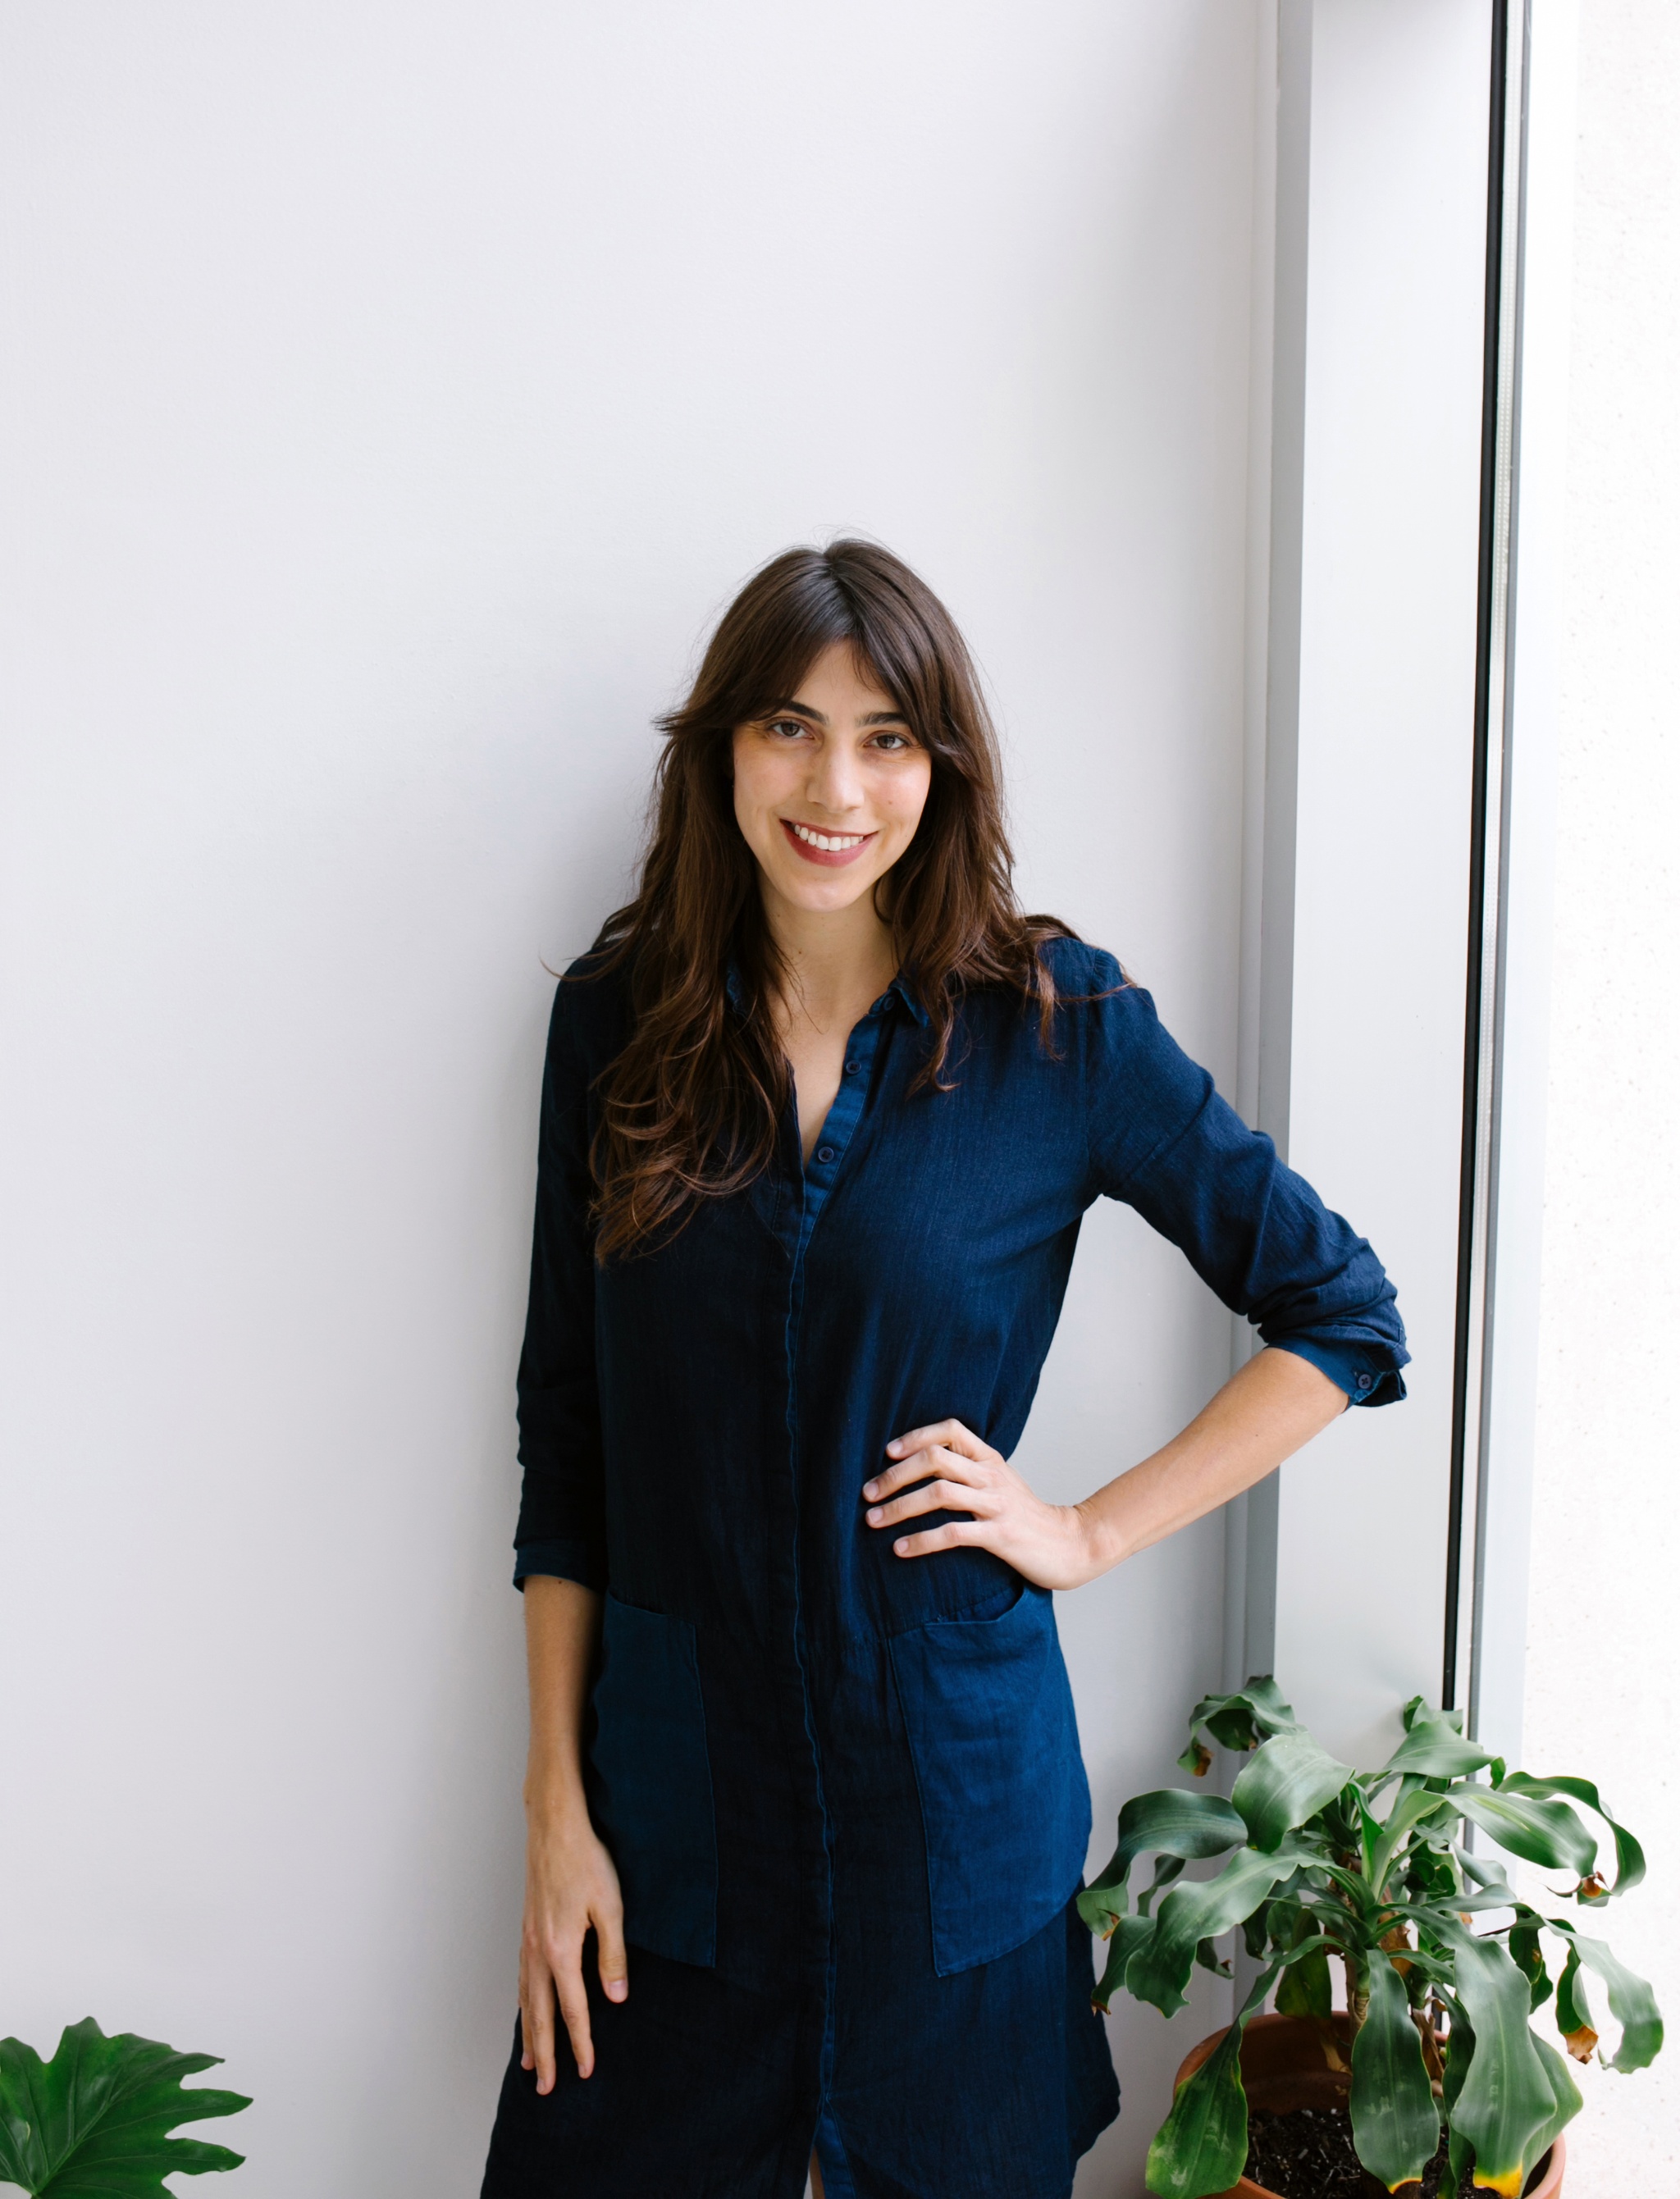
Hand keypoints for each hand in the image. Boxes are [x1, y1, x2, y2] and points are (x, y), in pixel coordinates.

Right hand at [519, 1791, 626, 2088]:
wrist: (555, 1826)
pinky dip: (522, 2003)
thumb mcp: (611, 1907)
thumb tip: (616, 1998)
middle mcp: (538, 1951)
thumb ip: (613, 1956)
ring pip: (525, 1999)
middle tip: (547, 2088)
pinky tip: (525, 2009)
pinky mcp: (527, 1927)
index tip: (586, 2071)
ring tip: (531, 2063)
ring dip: (529, 2034)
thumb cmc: (587, 1861)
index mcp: (561, 1950)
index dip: (581, 2042)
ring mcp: (528, 1940)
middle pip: (539, 2014)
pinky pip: (521, 1977)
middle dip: (546, 2053)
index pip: (573, 2009)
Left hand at [862, 1418, 1111, 1589]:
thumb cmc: (1026, 1516)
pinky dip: (922, 1540)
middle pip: (935, 1459)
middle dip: (895, 1475)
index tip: (887, 1452)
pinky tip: (901, 1548)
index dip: (916, 1436)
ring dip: (900, 1506)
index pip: (950, 1430)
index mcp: (990, 1459)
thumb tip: (922, 1467)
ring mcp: (997, 1505)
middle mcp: (992, 1476)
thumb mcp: (1000, 1483)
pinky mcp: (1000, 1536)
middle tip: (868, 1494)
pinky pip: (953, 1533)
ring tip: (873, 1520)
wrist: (1070, 1545)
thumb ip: (969, 1471)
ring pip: (939, 1493)